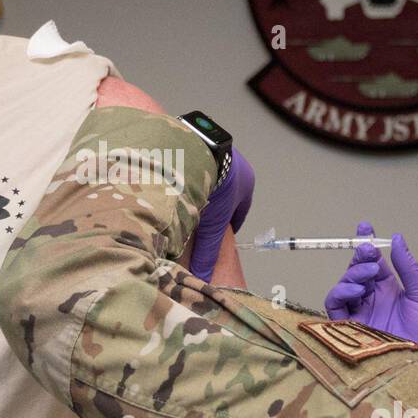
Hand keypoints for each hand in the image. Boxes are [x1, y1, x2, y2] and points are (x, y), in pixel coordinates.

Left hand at [190, 148, 253, 281]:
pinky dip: (184, 172)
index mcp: (245, 182)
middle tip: (202, 218)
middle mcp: (234, 163)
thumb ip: (207, 250)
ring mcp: (215, 149)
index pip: (241, 208)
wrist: (198, 144)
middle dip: (214, 205)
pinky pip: (190, 160)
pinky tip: (172, 180)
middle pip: (224, 191)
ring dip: (199, 187)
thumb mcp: (212, 223)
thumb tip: (202, 277)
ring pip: (208, 175)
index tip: (223, 233)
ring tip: (184, 201)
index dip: (232, 223)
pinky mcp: (195, 140)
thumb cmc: (215, 183)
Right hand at [324, 221, 417, 366]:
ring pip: (343, 286)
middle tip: (367, 251)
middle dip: (359, 256)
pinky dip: (341, 293)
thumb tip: (396, 239)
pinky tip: (357, 292)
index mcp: (389, 290)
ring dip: (352, 274)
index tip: (364, 227)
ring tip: (367, 275)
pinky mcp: (348, 328)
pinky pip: (335, 306)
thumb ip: (409, 268)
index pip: (373, 262)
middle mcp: (371, 300)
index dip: (366, 244)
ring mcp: (359, 313)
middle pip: (356, 271)